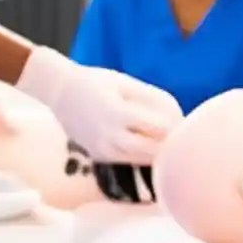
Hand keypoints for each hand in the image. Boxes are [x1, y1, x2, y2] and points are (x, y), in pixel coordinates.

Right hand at [15, 47, 182, 164]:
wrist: (57, 90)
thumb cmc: (93, 81)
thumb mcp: (124, 82)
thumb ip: (152, 98)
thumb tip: (179, 116)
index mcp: (118, 113)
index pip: (161, 129)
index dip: (178, 127)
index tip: (185, 122)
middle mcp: (109, 135)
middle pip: (155, 151)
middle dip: (171, 145)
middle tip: (181, 136)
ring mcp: (102, 149)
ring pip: (143, 161)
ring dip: (158, 152)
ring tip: (165, 140)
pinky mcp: (99, 156)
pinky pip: (129, 160)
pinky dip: (141, 155)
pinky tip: (145, 143)